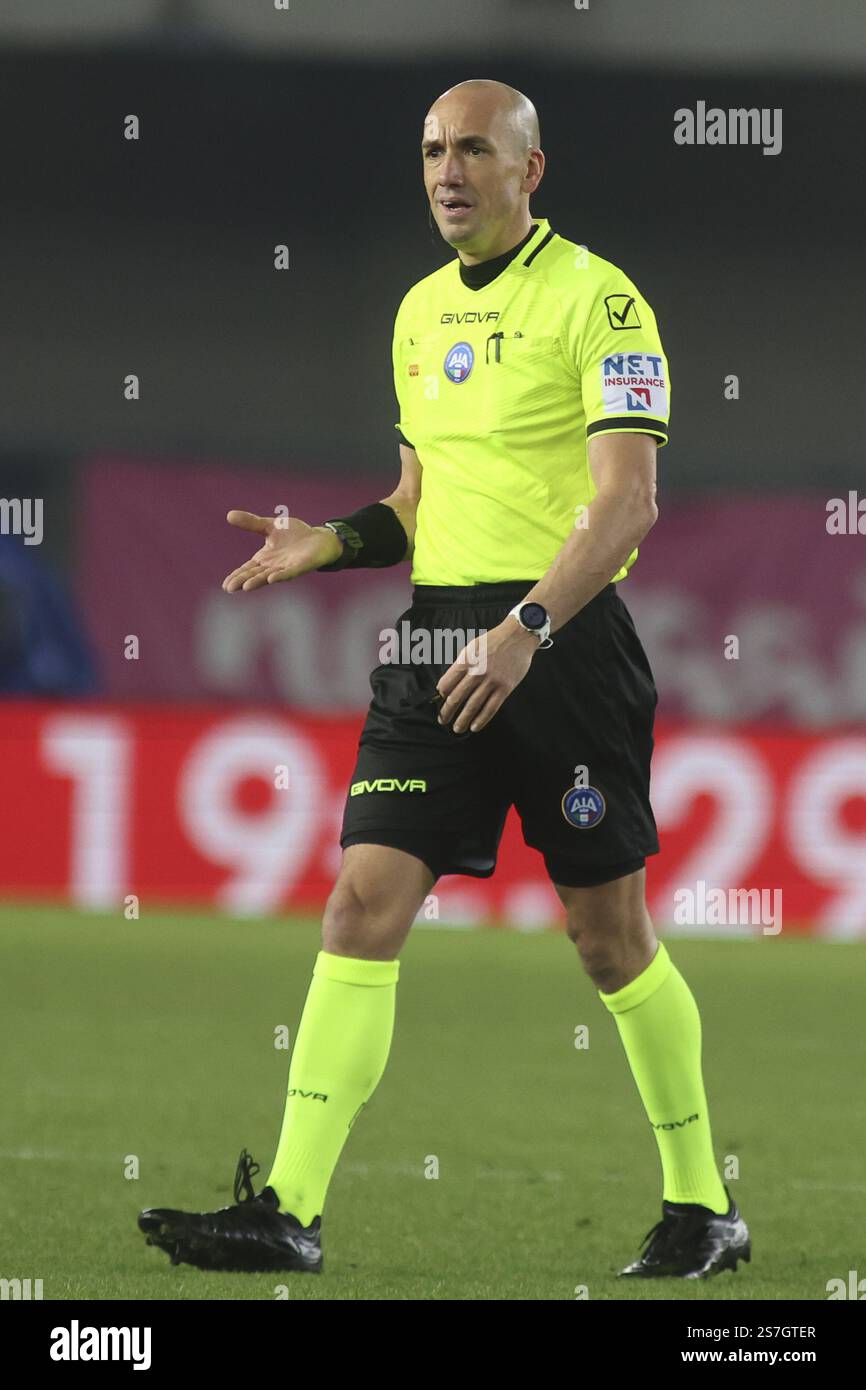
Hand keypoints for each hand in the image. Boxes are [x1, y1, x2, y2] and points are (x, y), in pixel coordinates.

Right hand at [222, 511, 342, 591]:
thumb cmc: (295, 535)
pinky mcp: (300, 567)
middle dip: (243, 581)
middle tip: (230, 588)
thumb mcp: (270, 526)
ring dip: (258, 581)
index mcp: (264, 559)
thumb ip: (251, 523)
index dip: (236, 576)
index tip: (225, 585)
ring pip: (269, 576)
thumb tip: (229, 515)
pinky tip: (271, 579)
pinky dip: (280, 576)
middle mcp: (273, 566)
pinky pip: (289, 573)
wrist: (319, 538)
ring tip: (246, 586)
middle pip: (255, 575)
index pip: (247, 569)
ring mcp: (286, 568)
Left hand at [436, 619, 538, 733]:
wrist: (518, 636)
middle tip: (443, 720)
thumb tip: (450, 683)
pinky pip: (491, 708)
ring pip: (473, 706)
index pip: (447, 683)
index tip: (438, 702)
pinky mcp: (505, 688)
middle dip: (447, 711)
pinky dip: (481, 720)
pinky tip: (474, 727)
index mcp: (466, 660)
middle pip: (457, 697)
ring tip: (457, 729)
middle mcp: (477, 672)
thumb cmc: (493, 641)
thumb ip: (461, 664)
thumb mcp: (472, 646)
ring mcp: (492, 681)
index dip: (440, 695)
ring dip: (463, 720)